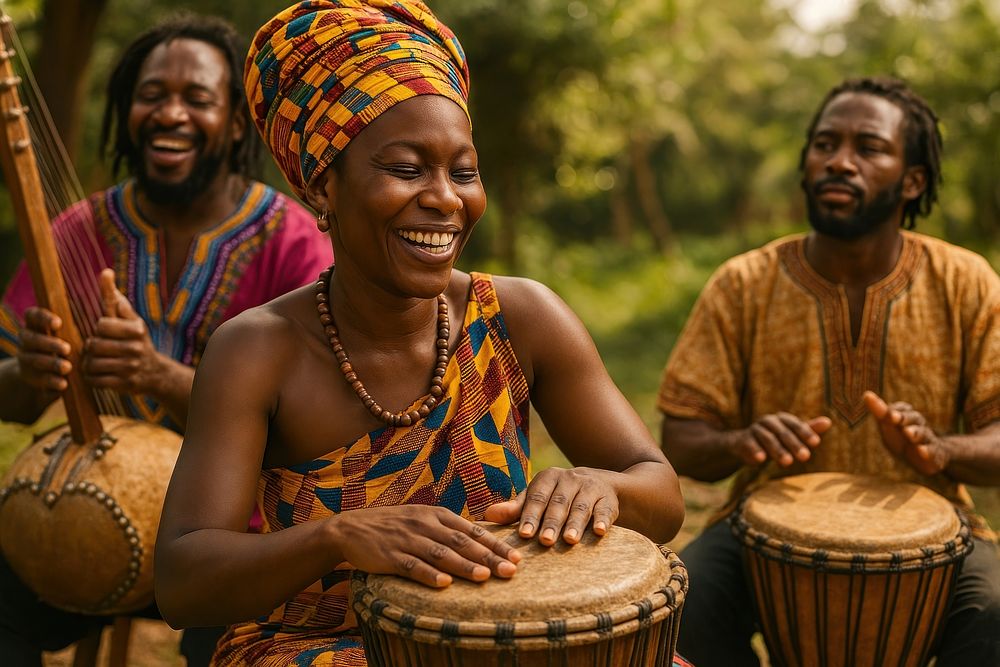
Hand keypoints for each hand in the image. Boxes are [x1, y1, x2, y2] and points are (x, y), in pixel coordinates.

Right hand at [15, 306, 71, 391]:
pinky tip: (63, 384)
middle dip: (50, 344)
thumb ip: (78, 327)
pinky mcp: (28, 377)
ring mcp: (25, 359)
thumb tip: (105, 316)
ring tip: (67, 368)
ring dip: (51, 363)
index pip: (32, 315)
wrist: (44, 373)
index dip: (43, 317)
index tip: (58, 323)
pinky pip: (37, 379)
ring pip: (33, 359)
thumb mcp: (68, 335)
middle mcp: (26, 340)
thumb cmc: (65, 346)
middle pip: (32, 339)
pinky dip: (51, 382)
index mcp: (35, 325)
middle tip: (67, 349)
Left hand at [82, 269, 166, 395]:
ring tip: (94, 361)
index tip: (106, 332)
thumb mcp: (129, 318)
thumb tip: (104, 272)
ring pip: (91, 363)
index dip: (98, 329)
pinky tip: (98, 373)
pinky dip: (91, 377)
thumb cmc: (136, 340)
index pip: (100, 325)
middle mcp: (135, 348)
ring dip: (88, 363)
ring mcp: (130, 368)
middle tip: (97, 348)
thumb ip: (113, 297)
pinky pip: (94, 380)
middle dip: (91, 347)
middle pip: (93, 345)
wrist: (155, 373)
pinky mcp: (124, 384)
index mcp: (137, 329)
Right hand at [332, 505, 520, 587]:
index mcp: (437, 515)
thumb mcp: (424, 519)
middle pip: (463, 542)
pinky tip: (444, 584)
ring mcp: (408, 540)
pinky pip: (412, 566)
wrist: (352, 528)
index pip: (473, 530)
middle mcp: (426, 525)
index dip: (496, 544)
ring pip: (441, 553)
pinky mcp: (390, 555)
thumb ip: (450, 529)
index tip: (517, 557)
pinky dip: (429, 574)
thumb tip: (482, 540)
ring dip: (464, 566)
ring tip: (485, 577)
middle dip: (489, 556)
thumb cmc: (395, 526)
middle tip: (512, 570)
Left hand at [484, 466, 617, 546]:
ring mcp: (590, 487)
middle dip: (551, 522)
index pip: (537, 497)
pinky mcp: (608, 499)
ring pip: (581, 506)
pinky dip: (602, 520)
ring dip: (575, 523)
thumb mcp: (537, 498)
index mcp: (548, 478)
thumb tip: (486, 515)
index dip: (530, 515)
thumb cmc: (558, 496)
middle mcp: (569, 479)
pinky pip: (605, 509)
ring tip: (569, 540)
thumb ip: (515, 509)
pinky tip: (599, 532)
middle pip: (559, 502)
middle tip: (544, 541)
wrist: (599, 485)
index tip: (524, 534)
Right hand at [731, 412, 831, 466]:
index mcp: (782, 419)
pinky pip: (750, 444)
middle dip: (794, 445)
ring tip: (788, 463)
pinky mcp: (743, 440)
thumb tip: (828, 422)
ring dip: (778, 450)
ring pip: (767, 439)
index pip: (796, 424)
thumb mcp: (792, 435)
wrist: (744, 443)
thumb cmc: (775, 439)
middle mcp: (768, 421)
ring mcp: (755, 430)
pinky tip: (761, 459)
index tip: (816, 443)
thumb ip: (808, 429)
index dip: (806, 433)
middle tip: (805, 457)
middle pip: (783, 432)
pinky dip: (755, 451)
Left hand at [863, 391, 948, 475]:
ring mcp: (927, 441)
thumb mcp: (888, 427)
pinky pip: (933, 453)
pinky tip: (922, 451)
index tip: (887, 411)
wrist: (924, 458)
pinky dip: (928, 452)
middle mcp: (918, 426)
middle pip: (914, 418)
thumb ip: (880, 412)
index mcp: (906, 418)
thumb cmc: (901, 439)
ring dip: (915, 433)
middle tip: (893, 418)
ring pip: (923, 434)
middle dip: (904, 417)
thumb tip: (866, 394)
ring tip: (908, 432)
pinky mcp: (935, 455)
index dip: (895, 409)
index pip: (901, 409)